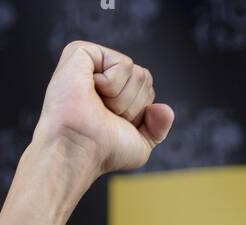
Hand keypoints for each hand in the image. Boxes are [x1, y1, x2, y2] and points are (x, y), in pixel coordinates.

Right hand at [32, 41, 173, 183]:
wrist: (79, 151)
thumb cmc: (102, 152)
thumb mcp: (139, 145)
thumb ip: (157, 128)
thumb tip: (166, 109)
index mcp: (113, 91)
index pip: (147, 88)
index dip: (139, 112)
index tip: (115, 123)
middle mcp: (102, 73)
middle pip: (144, 77)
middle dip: (133, 105)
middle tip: (105, 115)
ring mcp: (91, 62)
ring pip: (136, 72)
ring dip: (122, 99)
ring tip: (96, 106)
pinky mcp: (81, 51)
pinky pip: (122, 64)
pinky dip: (112, 86)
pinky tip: (90, 92)